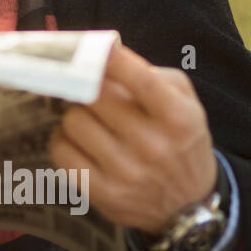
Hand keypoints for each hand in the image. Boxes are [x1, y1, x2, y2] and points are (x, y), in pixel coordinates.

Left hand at [48, 42, 217, 234]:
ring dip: (76, 116)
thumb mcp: (184, 103)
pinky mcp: (104, 193)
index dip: (112, 60)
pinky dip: (63, 141)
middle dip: (88, 88)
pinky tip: (78, 141)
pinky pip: (61, 151)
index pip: (141, 81)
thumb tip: (107, 53)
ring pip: (73, 122)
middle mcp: (154, 146)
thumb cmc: (180, 139)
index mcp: (178, 119)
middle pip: (95, 96)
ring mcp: (127, 173)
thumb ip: (150, 73)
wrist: (189, 203)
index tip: (93, 47)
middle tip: (89, 91)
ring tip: (89, 120)